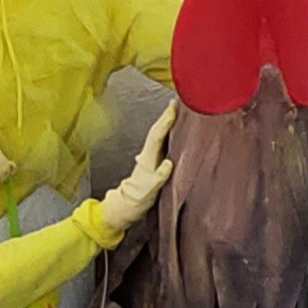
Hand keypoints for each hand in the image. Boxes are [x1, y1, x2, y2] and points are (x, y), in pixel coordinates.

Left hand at [93, 109, 175, 231]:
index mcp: (148, 158)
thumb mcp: (148, 190)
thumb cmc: (139, 198)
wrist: (129, 205)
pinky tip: (176, 129)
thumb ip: (158, 177)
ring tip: (178, 110)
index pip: (157, 135)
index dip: (165, 122)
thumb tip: (168, 164)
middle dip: (166, 115)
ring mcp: (152, 155)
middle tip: (177, 102)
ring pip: (160, 134)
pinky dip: (169, 132)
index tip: (173, 109)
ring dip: (168, 121)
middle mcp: (149, 153)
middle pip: (158, 130)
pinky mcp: (156, 160)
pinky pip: (164, 141)